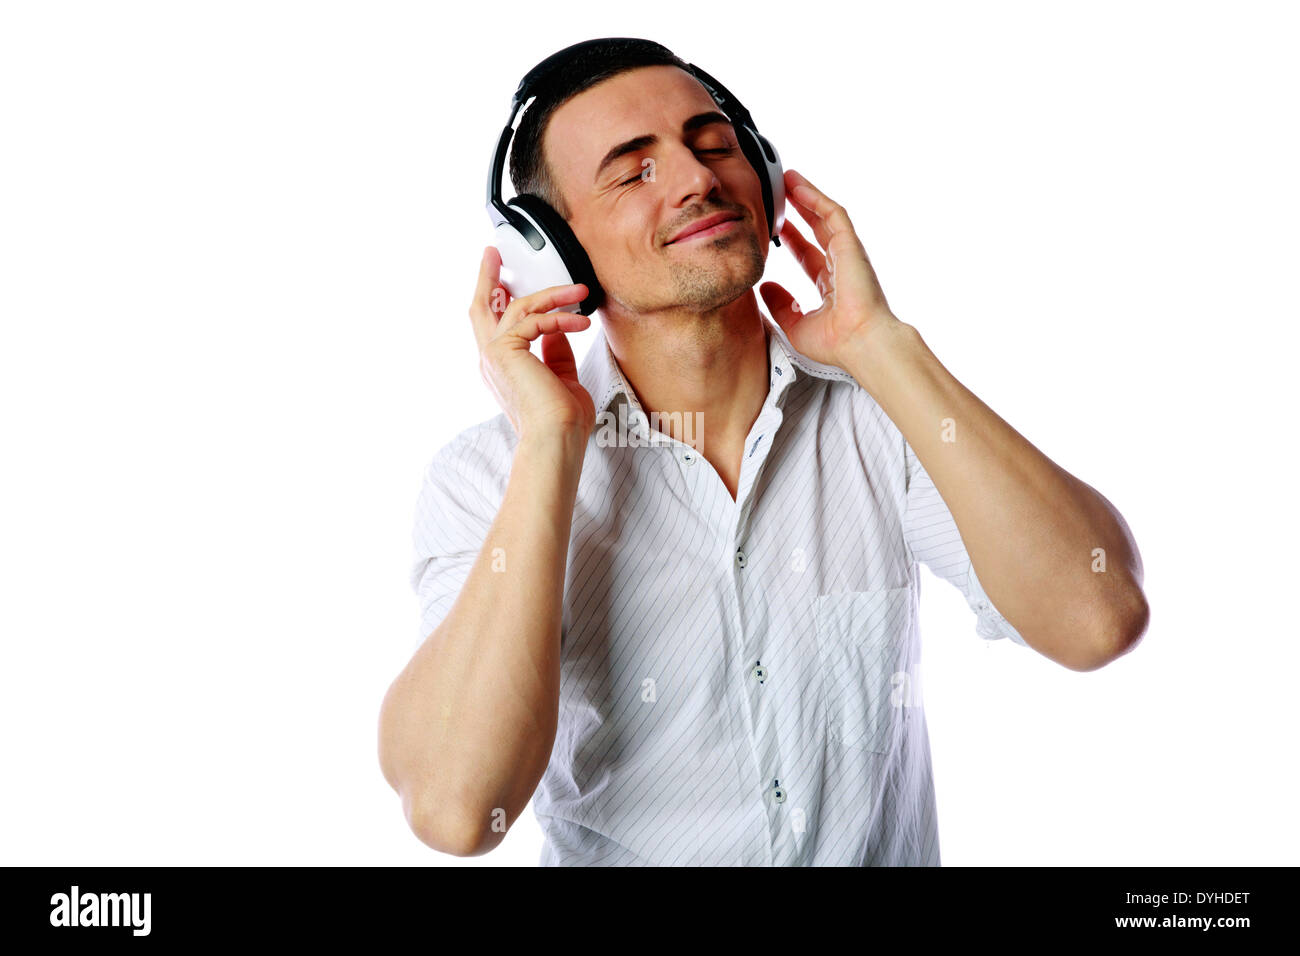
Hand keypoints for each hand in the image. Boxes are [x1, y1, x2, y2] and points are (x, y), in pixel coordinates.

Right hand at [468, 246, 596, 440]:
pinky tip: (581, 321)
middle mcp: (491, 360)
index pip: (495, 325)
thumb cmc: (562, 420)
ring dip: (551, 293)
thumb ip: (555, 352)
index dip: (499, 299)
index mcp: (501, 367)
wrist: (556, 439)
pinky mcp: (505, 352)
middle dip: (488, 277)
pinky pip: (533, 320)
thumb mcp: (561, 377)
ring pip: (517, 307)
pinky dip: (560, 317)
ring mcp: (494, 355)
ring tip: (580, 290)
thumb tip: (557, 329)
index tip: (506, 280)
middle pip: (482, 307)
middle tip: (493, 252)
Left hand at [759, 169, 902, 369]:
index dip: (791, 239)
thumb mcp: (795, 324)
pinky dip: (815, 197)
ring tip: (787, 179)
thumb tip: (764, 288)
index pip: (808, 255)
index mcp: (831, 286)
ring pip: (825, 216)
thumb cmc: (835, 343)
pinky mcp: (851, 244)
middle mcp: (841, 266)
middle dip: (798, 211)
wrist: (859, 342)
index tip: (775, 228)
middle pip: (816, 230)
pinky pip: (832, 213)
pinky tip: (798, 185)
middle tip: (779, 195)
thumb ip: (780, 304)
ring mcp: (848, 253)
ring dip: (806, 196)